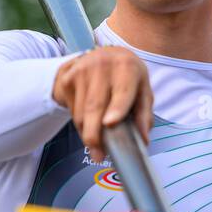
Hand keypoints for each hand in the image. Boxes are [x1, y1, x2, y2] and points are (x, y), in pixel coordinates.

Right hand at [52, 45, 153, 162]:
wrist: (103, 55)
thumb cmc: (127, 76)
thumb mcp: (142, 89)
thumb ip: (144, 113)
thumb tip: (143, 139)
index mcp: (127, 67)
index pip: (122, 90)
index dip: (116, 107)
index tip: (110, 123)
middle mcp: (103, 66)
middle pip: (95, 106)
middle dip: (95, 135)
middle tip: (98, 156)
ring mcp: (82, 71)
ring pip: (81, 113)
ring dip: (88, 133)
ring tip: (96, 145)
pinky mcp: (68, 79)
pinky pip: (72, 111)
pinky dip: (80, 124)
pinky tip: (89, 124)